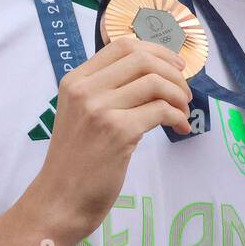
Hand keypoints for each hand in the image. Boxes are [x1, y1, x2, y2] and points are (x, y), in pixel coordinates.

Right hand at [30, 35, 193, 238]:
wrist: (59, 200)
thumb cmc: (76, 161)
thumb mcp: (81, 114)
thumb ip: (106, 91)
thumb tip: (154, 73)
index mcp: (75, 81)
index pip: (122, 45)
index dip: (156, 50)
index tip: (175, 65)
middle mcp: (85, 90)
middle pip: (142, 59)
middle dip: (173, 72)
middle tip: (185, 91)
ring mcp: (100, 110)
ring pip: (155, 82)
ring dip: (179, 96)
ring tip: (183, 112)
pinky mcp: (118, 132)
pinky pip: (161, 110)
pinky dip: (178, 117)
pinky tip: (181, 128)